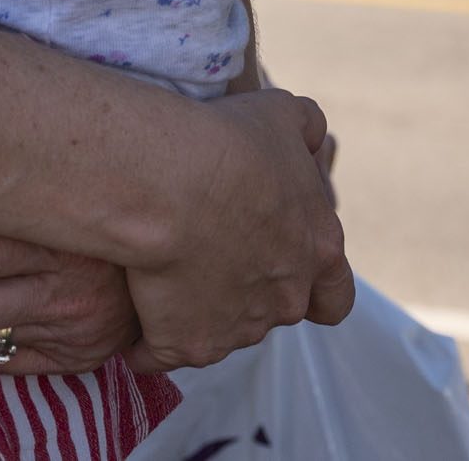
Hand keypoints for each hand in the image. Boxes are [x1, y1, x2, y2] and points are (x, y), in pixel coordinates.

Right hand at [121, 84, 354, 372]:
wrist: (170, 183)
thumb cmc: (230, 144)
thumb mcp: (283, 114)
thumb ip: (305, 129)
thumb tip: (310, 140)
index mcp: (319, 250)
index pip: (336, 298)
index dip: (315, 290)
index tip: (286, 273)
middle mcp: (286, 299)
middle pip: (275, 310)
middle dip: (249, 292)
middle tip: (210, 256)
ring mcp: (237, 329)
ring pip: (222, 331)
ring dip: (201, 311)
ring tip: (165, 275)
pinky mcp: (186, 345)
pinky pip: (161, 353)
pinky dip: (148, 341)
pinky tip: (132, 316)